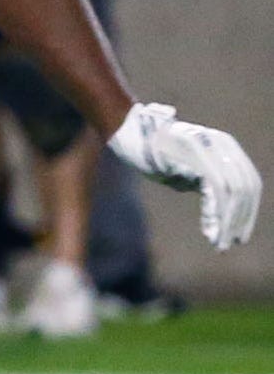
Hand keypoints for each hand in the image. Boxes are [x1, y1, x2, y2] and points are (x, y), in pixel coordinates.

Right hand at [107, 103, 260, 250]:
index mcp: (224, 145)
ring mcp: (210, 148)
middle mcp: (222, 144)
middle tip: (233, 243)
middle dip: (240, 219)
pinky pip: (216, 190)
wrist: (126, 129)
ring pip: (233, 192)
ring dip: (229, 222)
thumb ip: (200, 182)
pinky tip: (210, 231)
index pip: (248, 182)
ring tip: (220, 243)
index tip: (239, 234)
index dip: (248, 211)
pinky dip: (216, 214)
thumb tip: (216, 212)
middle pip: (245, 188)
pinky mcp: (197, 155)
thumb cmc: (148, 150)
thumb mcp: (181, 168)